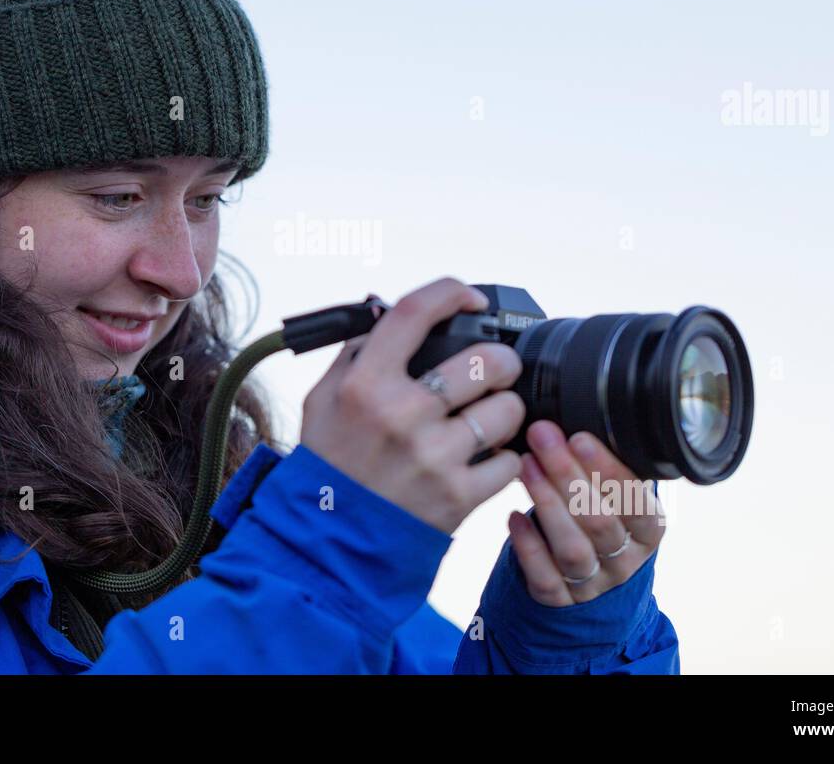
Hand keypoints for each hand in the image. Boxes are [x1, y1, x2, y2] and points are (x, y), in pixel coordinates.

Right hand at [299, 276, 523, 534]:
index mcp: (365, 383)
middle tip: (496, 371)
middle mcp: (402, 414)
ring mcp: (433, 456)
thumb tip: (386, 312)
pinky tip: (483, 460)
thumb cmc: (328, 463)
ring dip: (504, 410)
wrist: (329, 541)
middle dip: (500, 361)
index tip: (470, 298)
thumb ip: (356, 354)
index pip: (415, 312)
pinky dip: (504, 459)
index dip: (452, 292)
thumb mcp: (323, 400)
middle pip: (486, 361)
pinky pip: (510, 461)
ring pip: (507, 410)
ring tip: (488, 419)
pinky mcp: (458, 496)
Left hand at [508, 419, 665, 606]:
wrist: (587, 578)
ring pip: (573, 549)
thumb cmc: (598, 516)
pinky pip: (545, 579)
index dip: (609, 471)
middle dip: (567, 474)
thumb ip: (604, 467)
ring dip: (547, 503)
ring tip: (524, 465)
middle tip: (541, 435)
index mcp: (648, 529)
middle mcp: (625, 559)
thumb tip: (578, 411)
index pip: (637, 502)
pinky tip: (514, 517)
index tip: (579, 436)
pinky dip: (528, 547)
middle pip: (600, 521)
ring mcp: (594, 584)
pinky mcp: (561, 601)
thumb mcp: (614, 495)